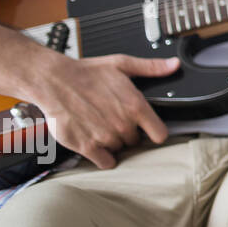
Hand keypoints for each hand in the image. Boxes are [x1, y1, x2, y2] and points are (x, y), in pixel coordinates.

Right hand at [32, 53, 175, 168]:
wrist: (54, 81)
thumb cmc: (87, 73)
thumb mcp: (122, 64)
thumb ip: (151, 68)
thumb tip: (173, 65)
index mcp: (135, 106)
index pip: (159, 134)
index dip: (154, 132)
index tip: (149, 130)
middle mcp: (122, 124)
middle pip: (136, 141)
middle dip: (128, 133)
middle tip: (115, 121)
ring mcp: (105, 137)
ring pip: (119, 150)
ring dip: (113, 143)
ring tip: (101, 127)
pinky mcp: (87, 146)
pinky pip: (105, 162)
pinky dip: (101, 156)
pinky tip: (95, 142)